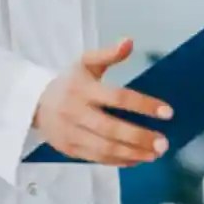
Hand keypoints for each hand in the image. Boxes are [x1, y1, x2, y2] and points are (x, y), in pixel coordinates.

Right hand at [33, 38, 173, 165]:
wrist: (35, 104)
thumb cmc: (69, 82)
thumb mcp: (85, 63)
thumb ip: (108, 54)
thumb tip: (129, 42)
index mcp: (83, 89)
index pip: (117, 98)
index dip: (143, 105)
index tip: (168, 112)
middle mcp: (76, 112)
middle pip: (111, 129)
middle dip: (139, 137)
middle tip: (164, 142)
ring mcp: (72, 133)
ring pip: (105, 148)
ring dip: (133, 153)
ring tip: (156, 153)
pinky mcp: (70, 150)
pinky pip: (98, 159)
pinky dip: (120, 161)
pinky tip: (138, 159)